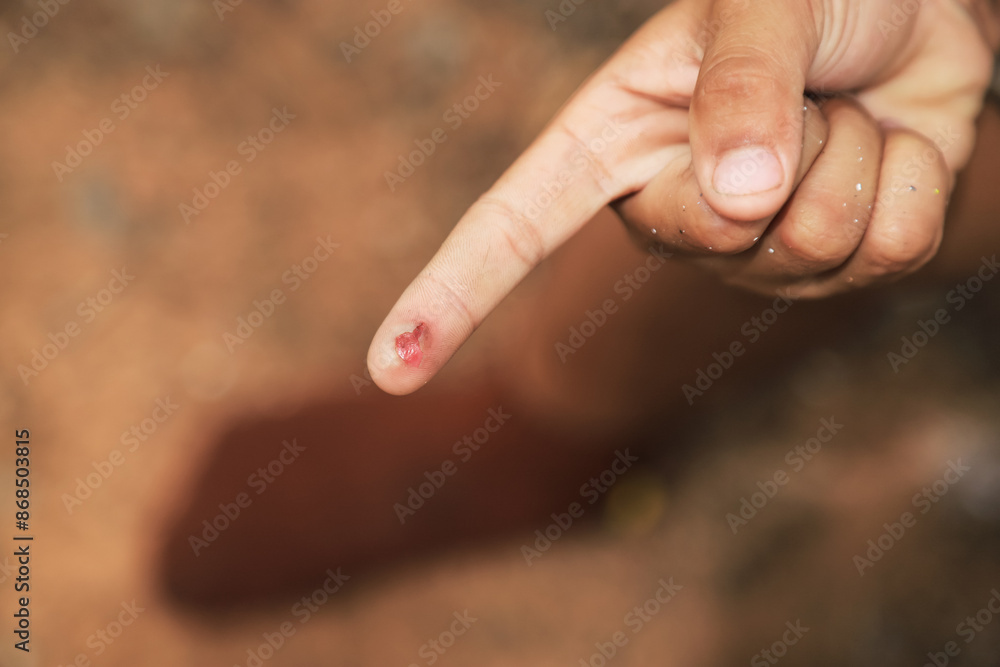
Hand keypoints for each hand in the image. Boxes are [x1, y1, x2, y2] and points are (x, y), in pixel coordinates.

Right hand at [368, 0, 998, 394]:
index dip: (448, 297)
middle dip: (792, 146)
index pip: (511, 227)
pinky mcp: (839, 272)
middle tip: (806, 96)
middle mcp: (669, 213)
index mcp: (612, 146)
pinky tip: (889, 148)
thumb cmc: (813, 1)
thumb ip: (742, 87)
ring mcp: (751, 256)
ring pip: (814, 245)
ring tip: (842, 114)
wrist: (912, 23)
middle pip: (719, 235)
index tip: (388, 368)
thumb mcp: (765, 5)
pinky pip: (892, 248)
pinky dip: (914, 179)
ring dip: (856, 154)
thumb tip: (740, 199)